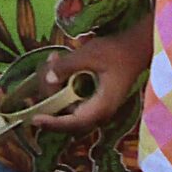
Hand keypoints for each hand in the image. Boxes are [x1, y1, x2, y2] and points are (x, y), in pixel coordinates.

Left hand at [30, 22, 150, 134]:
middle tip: (48, 66)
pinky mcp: (92, 98)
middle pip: (65, 114)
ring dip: (55, 85)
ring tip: (54, 58)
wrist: (136, 47)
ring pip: (66, 105)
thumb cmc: (117, 52)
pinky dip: (62, 82)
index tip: (35, 119)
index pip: (73, 123)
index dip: (53, 123)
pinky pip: (71, 96)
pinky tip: (59, 61)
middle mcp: (97, 112)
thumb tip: (48, 79)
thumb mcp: (90, 54)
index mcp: (101, 107)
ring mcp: (95, 106)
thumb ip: (68, 66)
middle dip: (50, 93)